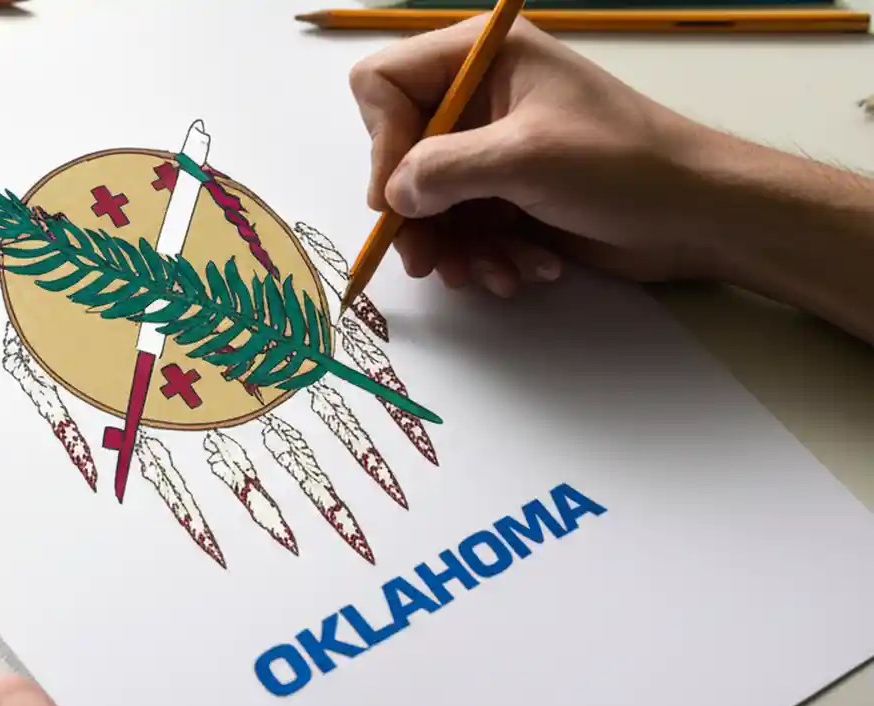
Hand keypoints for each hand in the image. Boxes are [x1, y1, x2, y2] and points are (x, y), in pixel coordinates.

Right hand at [349, 16, 728, 296]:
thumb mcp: (524, 158)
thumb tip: (393, 196)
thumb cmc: (622, 166)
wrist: (697, 215)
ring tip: (491, 275)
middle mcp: (478, 96)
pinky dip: (483, 256)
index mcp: (481, 58)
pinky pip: (463, 228)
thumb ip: (442, 170)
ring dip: (454, 247)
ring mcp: (493, 147)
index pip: (383, 84)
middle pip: (399, 152)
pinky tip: (520, 272)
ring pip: (427, 201)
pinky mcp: (508, 193)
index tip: (399, 199)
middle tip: (427, 261)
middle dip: (416, 214)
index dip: (381, 142)